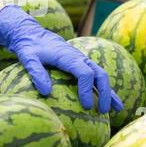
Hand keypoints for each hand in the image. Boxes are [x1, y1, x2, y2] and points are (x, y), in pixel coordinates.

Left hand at [0, 6, 121, 113]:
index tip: (87, 106)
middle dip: (104, 93)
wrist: (34, 35)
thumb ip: (36, 73)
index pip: (84, 74)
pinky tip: (110, 102)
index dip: (87, 90)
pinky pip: (96, 77)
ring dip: (109, 92)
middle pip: (99, 74)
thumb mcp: (28, 58)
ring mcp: (83, 61)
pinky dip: (105, 89)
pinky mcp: (82, 65)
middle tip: (102, 111)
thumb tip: (45, 92)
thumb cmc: (30, 48)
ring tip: (117, 109)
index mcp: (68, 57)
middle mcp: (79, 58)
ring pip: (102, 76)